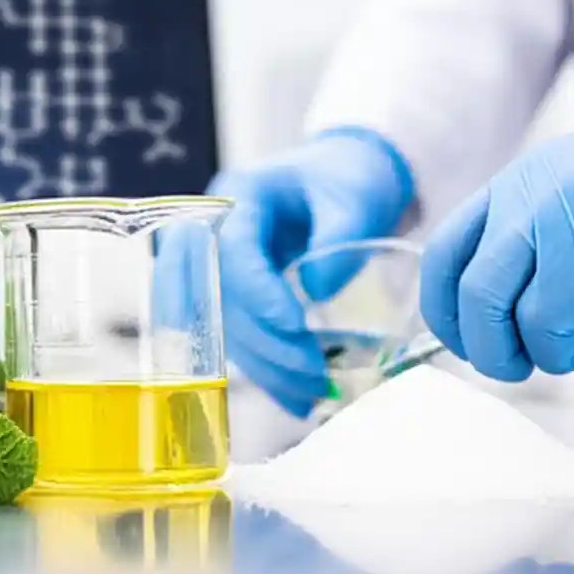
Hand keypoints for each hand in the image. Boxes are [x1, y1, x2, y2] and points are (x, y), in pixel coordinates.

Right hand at [155, 129, 413, 416]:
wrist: (345, 173)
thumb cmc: (351, 177)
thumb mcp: (358, 196)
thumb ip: (342, 235)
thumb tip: (318, 292)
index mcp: (239, 197)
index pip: (233, 250)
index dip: (257, 293)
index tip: (296, 325)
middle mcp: (215, 233)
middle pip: (220, 297)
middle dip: (264, 341)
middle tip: (314, 373)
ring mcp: (220, 268)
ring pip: (224, 327)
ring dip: (264, 365)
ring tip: (313, 392)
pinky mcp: (234, 296)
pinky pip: (240, 339)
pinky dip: (266, 371)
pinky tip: (296, 399)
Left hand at [421, 118, 573, 380]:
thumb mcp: (561, 186)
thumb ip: (518, 235)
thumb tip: (478, 317)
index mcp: (513, 186)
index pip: (445, 258)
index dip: (444, 314)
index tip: (462, 342)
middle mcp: (536, 207)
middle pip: (480, 300)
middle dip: (492, 351)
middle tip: (517, 364)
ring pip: (539, 327)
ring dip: (561, 351)